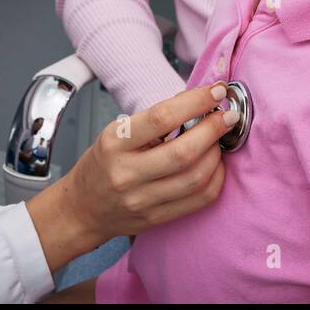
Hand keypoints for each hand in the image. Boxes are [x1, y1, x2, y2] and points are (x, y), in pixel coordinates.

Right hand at [26, 82, 233, 271]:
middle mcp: (127, 174)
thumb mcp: (115, 133)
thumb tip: (198, 102)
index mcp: (115, 143)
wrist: (82, 208)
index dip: (195, 101)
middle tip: (227, 115)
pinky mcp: (157, 218)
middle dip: (214, 129)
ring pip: (196, 177)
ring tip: (219, 139)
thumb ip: (154, 121)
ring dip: (217, 153)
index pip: (161, 118)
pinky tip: (215, 164)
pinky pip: (199, 199)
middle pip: (184, 152)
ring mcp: (142, 200)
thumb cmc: (102, 164)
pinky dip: (216, 178)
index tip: (216, 91)